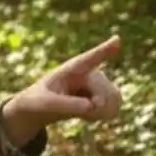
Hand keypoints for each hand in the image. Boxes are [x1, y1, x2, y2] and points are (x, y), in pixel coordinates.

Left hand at [2, 35, 123, 141]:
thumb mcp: (46, 104)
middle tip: (82, 111)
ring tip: (81, 112)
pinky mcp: (103, 95)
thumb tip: (92, 106)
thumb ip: (66, 105)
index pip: (90, 58)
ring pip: (114, 99)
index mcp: (72, 69)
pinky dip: (103, 115)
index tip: (117, 40)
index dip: (105, 49)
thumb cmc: (39, 100)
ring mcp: (98, 83)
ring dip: (101, 112)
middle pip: (106, 91)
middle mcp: (89, 72)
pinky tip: (87, 114)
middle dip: (98, 106)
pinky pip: (114, 107)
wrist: (41, 108)